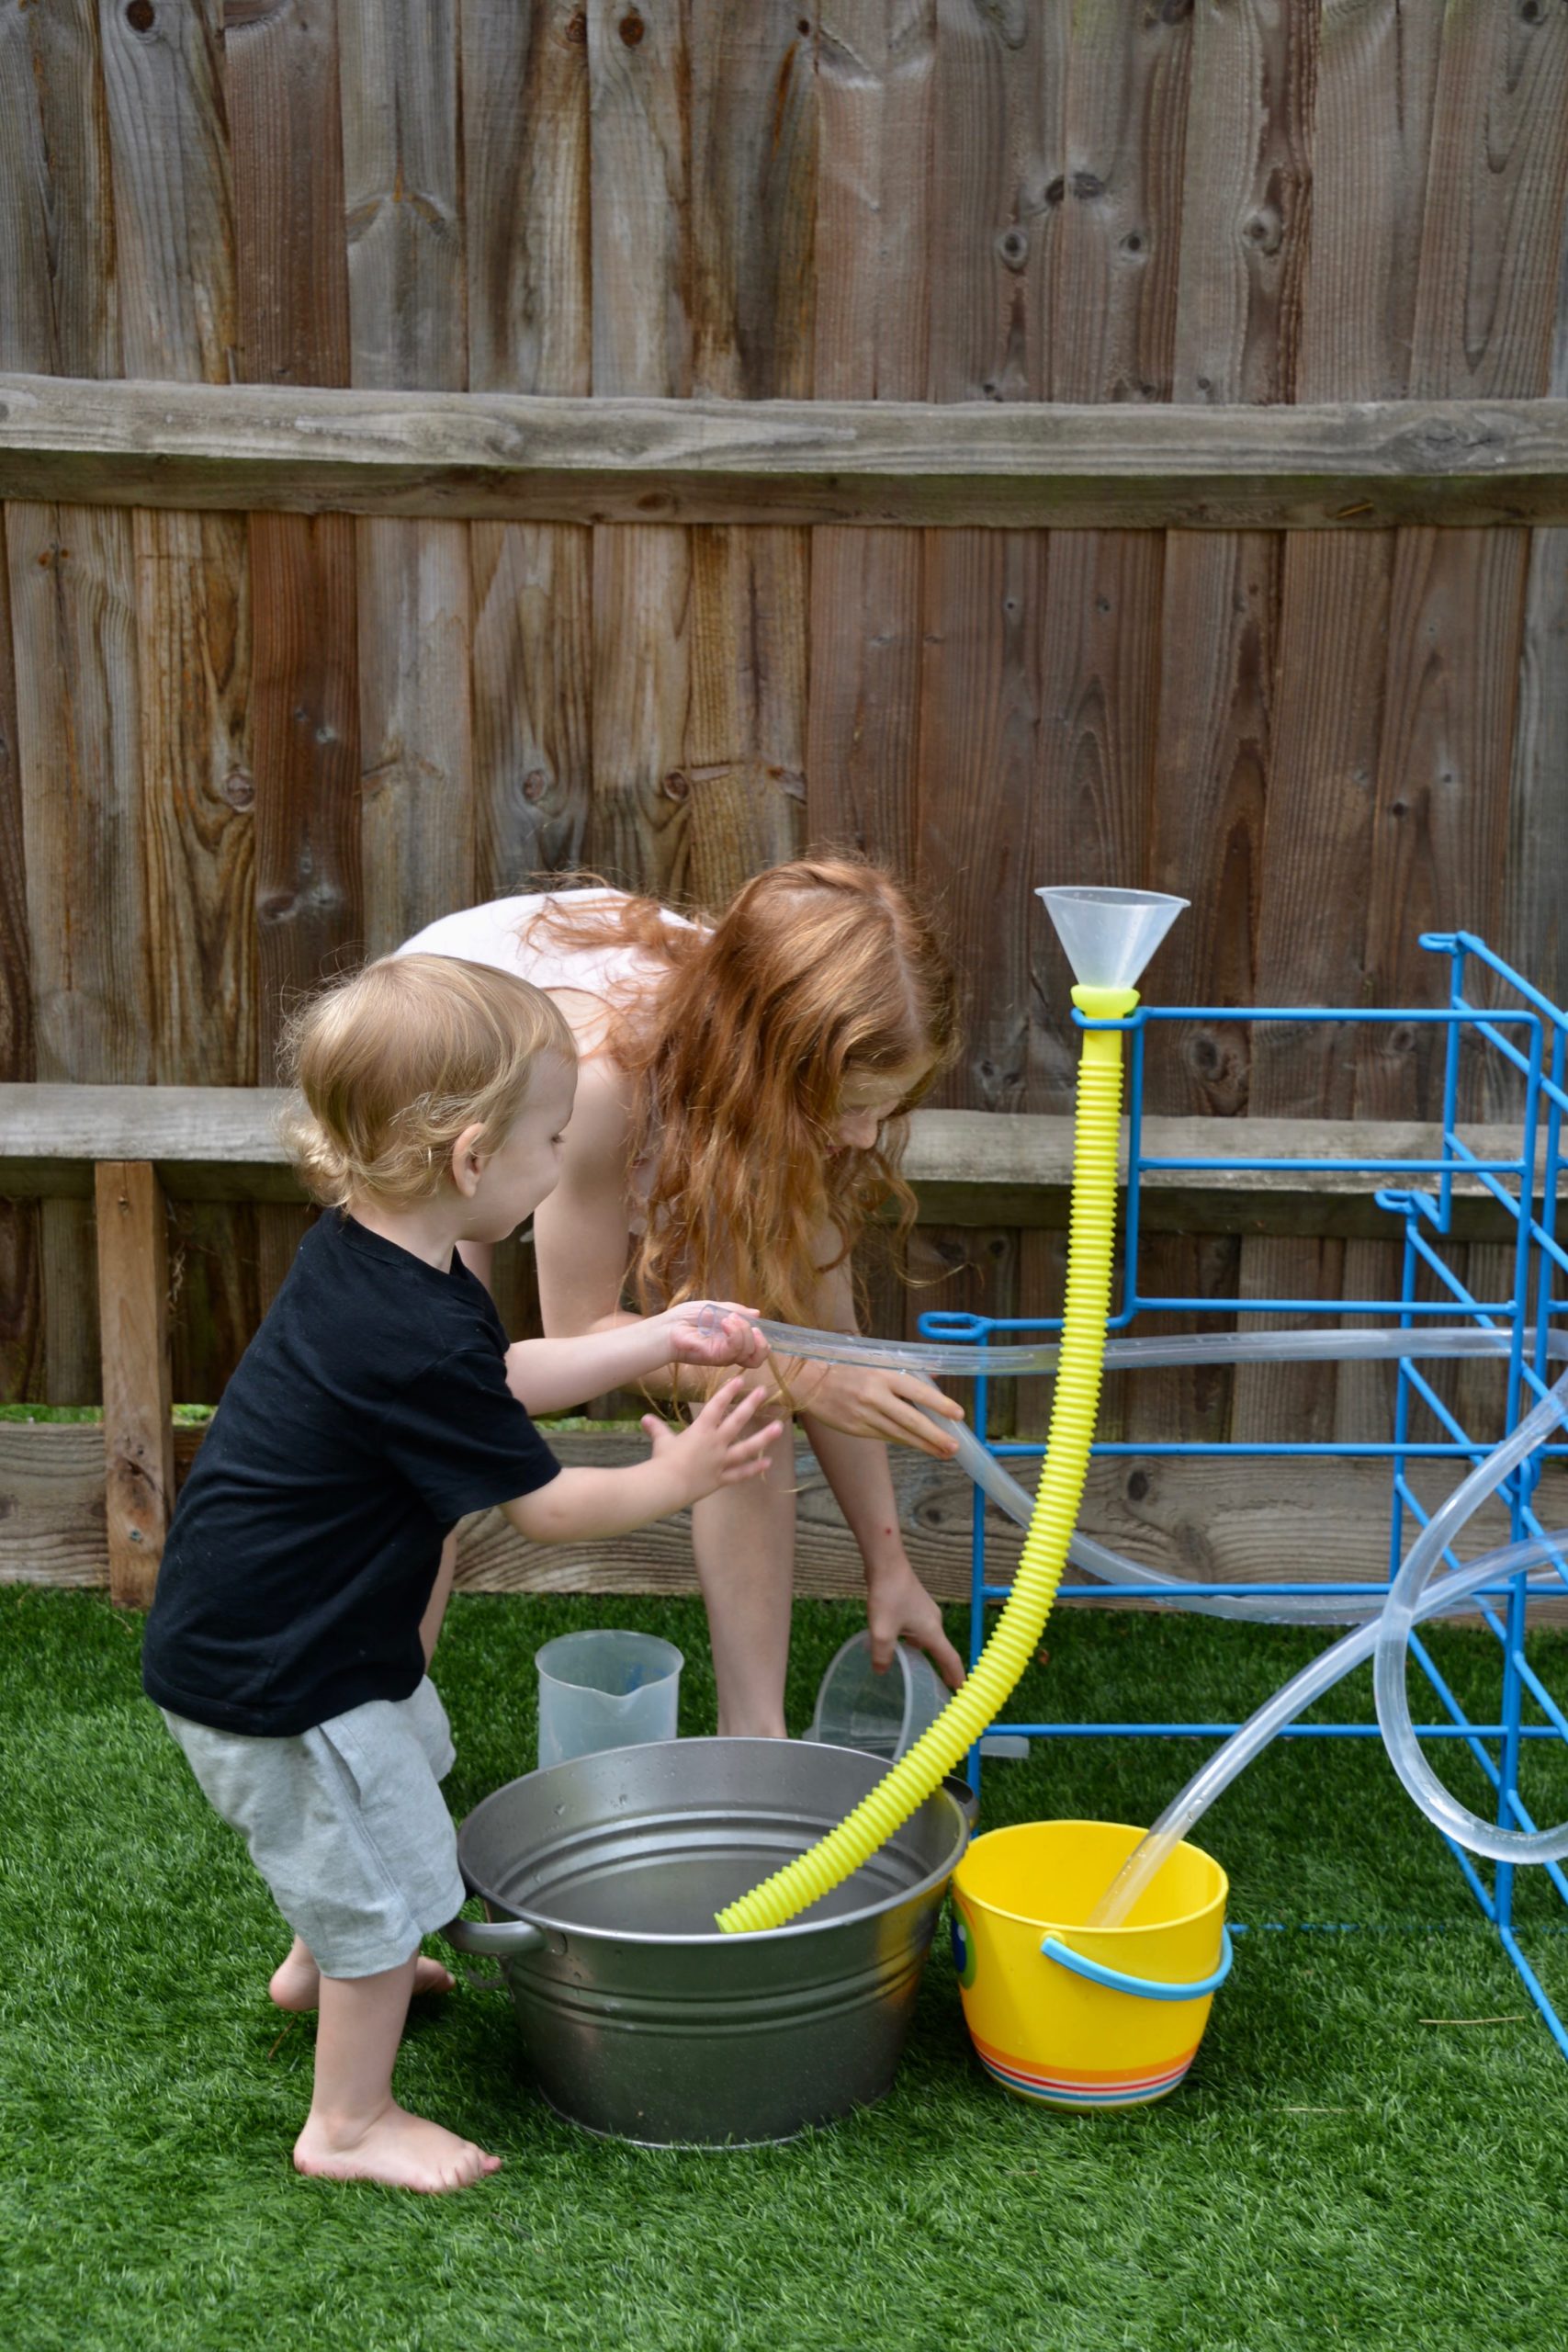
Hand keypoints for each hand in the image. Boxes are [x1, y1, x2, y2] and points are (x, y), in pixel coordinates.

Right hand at [642, 1376, 783, 1508]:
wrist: (666, 1486)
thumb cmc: (662, 1461)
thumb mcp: (661, 1441)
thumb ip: (656, 1428)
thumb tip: (644, 1419)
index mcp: (700, 1430)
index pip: (716, 1405)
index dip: (728, 1391)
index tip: (741, 1379)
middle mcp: (715, 1443)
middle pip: (737, 1421)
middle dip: (750, 1405)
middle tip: (764, 1392)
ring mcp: (721, 1461)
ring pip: (747, 1447)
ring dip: (764, 1437)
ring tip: (779, 1427)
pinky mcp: (721, 1479)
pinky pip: (741, 1473)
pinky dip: (754, 1469)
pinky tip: (768, 1462)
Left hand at [659, 1302, 769, 1372]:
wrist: (669, 1326)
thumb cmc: (687, 1317)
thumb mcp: (717, 1308)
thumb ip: (737, 1311)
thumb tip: (757, 1314)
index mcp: (733, 1340)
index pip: (757, 1348)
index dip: (762, 1339)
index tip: (756, 1324)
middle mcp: (731, 1351)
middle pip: (759, 1356)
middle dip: (760, 1340)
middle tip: (745, 1324)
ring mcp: (725, 1355)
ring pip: (750, 1353)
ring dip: (745, 1331)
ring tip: (728, 1319)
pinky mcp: (717, 1357)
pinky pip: (736, 1349)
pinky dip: (736, 1333)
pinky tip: (725, 1322)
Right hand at [791, 1360, 963, 1456]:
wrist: (807, 1380)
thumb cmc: (845, 1365)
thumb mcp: (875, 1360)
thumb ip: (905, 1370)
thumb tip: (934, 1377)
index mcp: (882, 1373)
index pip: (917, 1391)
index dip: (939, 1404)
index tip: (958, 1414)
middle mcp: (874, 1395)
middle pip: (911, 1419)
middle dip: (935, 1435)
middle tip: (955, 1446)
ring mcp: (864, 1415)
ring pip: (900, 1434)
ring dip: (924, 1445)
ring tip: (944, 1452)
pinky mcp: (855, 1428)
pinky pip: (885, 1437)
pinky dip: (904, 1442)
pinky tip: (919, 1446)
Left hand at [865, 1557, 965, 1689]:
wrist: (887, 1564)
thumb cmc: (888, 1597)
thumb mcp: (882, 1631)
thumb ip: (882, 1655)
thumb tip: (881, 1671)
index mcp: (932, 1632)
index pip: (950, 1660)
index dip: (956, 1677)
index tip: (961, 1691)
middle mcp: (934, 1622)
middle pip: (940, 1650)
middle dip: (941, 1668)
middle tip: (939, 1685)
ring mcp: (926, 1611)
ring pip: (927, 1638)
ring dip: (924, 1653)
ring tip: (916, 1668)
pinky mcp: (915, 1604)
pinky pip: (919, 1629)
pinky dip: (914, 1640)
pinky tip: (899, 1643)